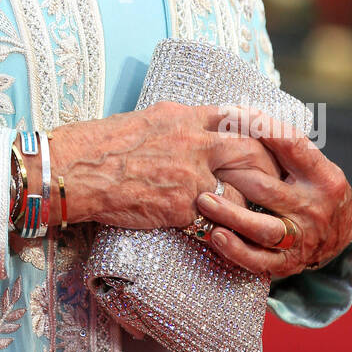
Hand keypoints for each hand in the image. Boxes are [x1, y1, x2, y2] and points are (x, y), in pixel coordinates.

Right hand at [48, 100, 281, 228]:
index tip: (267, 141)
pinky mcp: (181, 207)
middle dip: (266, 168)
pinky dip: (220, 228)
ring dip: (245, 205)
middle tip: (273, 182)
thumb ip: (176, 123)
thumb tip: (193, 125)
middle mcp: (194, 142)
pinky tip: (221, 235)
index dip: (257, 130)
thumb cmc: (101, 144)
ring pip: (239, 191)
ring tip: (252, 215)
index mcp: (183, 117)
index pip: (236, 116)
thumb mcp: (145, 119)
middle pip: (250, 151)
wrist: (78, 170)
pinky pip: (213, 220)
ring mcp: (190, 176)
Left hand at [193, 107, 351, 277]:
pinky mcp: (289, 263)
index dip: (261, 127)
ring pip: (262, 227)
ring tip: (201, 200)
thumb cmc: (312, 188)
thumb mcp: (311, 165)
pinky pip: (260, 260)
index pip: (292, 145)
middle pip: (268, 188)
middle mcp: (314, 207)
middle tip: (201, 163)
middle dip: (231, 174)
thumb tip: (239, 110)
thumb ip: (283, 145)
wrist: (340, 238)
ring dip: (229, 214)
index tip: (230, 113)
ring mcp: (302, 238)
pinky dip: (237, 250)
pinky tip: (216, 236)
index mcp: (323, 176)